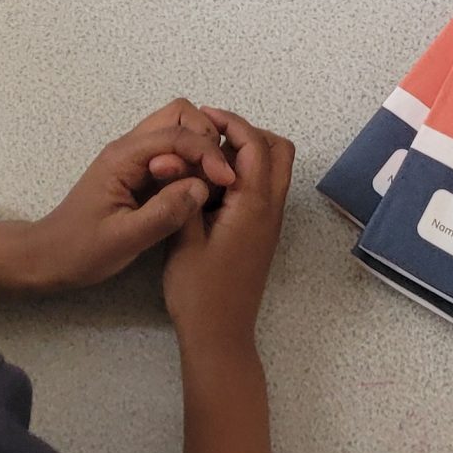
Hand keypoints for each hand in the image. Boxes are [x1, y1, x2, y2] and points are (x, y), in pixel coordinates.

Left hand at [0, 100, 241, 298]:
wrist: (47, 257)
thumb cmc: (80, 251)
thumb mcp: (123, 240)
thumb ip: (163, 214)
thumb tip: (202, 188)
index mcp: (123, 157)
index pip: (177, 135)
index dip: (207, 154)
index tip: (227, 180)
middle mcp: (129, 147)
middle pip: (179, 114)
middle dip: (205, 138)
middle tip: (216, 177)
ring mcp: (132, 157)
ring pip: (176, 129)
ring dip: (198, 148)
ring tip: (209, 183)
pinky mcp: (137, 171)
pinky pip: (171, 151)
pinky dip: (190, 161)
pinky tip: (195, 189)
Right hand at [163, 107, 293, 345]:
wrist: (220, 337)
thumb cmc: (199, 292)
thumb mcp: (183, 239)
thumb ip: (183, 193)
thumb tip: (174, 156)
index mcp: (254, 205)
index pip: (254, 145)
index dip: (231, 122)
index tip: (203, 116)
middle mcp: (271, 208)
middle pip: (278, 150)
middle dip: (248, 132)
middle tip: (210, 134)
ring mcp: (270, 222)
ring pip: (274, 169)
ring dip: (248, 153)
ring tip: (206, 157)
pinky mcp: (262, 233)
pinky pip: (264, 188)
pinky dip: (244, 173)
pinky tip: (210, 184)